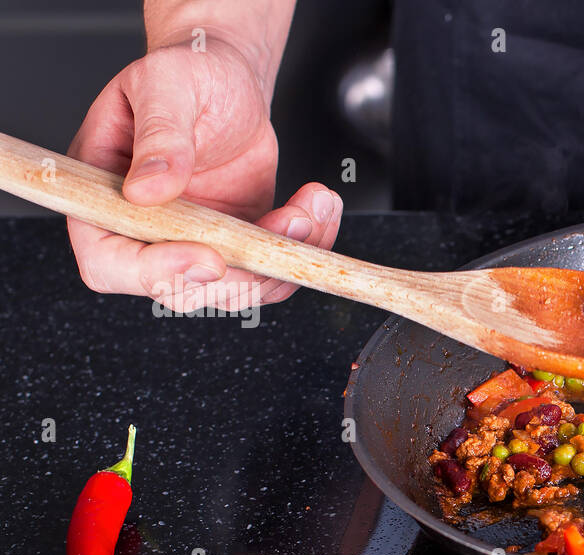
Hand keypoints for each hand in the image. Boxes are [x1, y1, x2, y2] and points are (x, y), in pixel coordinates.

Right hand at [67, 38, 341, 311]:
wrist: (229, 80)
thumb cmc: (186, 74)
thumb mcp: (165, 87)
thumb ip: (159, 138)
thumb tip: (146, 190)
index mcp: (103, 196)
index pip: (110, 262)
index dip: (156, 273)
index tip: (210, 257)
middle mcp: (144, 231)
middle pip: (182, 291)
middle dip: (245, 271)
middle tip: (290, 224)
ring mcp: (192, 244)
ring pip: (237, 291)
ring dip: (285, 261)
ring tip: (315, 206)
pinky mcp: (236, 245)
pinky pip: (271, 272)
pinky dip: (305, 250)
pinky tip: (320, 208)